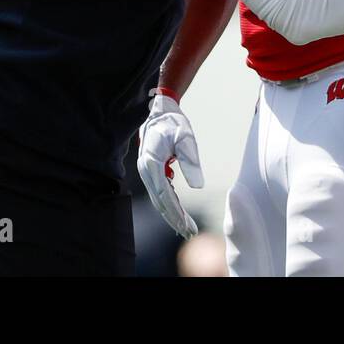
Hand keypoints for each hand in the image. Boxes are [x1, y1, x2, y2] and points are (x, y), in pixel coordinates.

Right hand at [137, 93, 203, 237]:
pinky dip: (170, 203)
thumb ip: (191, 162)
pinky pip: (160, 191)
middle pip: (161, 202)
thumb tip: (198, 186)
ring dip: (172, 214)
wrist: (160, 110)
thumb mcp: (186, 139)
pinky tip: (179, 213)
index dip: (176, 213)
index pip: (165, 196)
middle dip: (174, 219)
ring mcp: (146, 172)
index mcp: (152, 164)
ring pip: (159, 199)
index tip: (187, 226)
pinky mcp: (151, 171)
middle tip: (189, 233)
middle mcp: (146, 171)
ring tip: (186, 228)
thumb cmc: (174, 123)